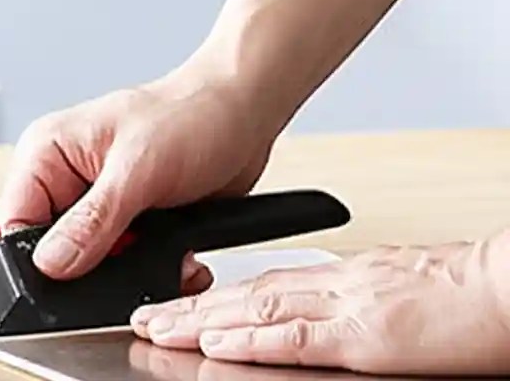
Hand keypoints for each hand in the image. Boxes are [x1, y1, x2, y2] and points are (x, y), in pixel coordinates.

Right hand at [0, 62, 283, 280]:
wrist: (245, 113)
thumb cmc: (191, 114)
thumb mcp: (137, 171)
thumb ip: (92, 222)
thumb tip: (50, 264)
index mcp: (47, 154)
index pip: (15, 222)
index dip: (37, 259)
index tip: (70, 279)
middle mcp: (66, 180)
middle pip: (51, 252)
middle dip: (94, 269)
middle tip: (130, 260)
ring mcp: (97, 204)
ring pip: (91, 266)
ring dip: (130, 272)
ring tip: (164, 254)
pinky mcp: (129, 222)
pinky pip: (126, 265)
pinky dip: (154, 271)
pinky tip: (179, 257)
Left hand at [130, 234, 509, 376]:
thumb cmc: (475, 293)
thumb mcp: (406, 289)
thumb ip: (361, 299)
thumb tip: (336, 312)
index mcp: (348, 277)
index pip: (270, 282)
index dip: (222, 295)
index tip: (183, 301)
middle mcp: (338, 286)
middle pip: (249, 293)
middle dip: (193, 306)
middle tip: (145, 315)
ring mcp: (348, 308)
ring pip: (258, 310)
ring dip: (202, 321)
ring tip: (157, 328)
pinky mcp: (365, 337)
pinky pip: (295, 337)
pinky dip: (250, 339)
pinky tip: (215, 343)